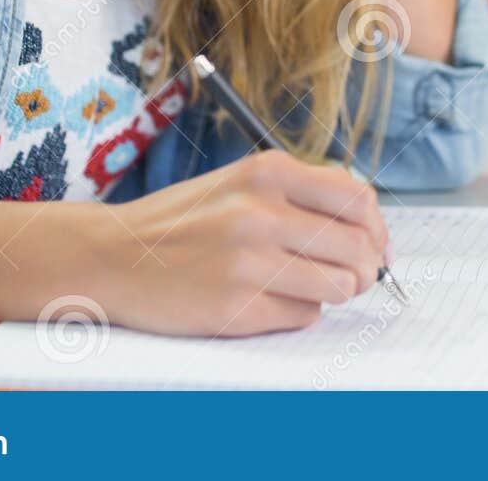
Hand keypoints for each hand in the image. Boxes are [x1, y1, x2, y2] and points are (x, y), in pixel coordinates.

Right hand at [94, 150, 388, 336]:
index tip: (376, 246)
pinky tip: (268, 301)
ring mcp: (248, 261)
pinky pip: (304, 315)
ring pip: (339, 284)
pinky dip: (297, 312)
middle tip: (352, 276)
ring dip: (334, 292)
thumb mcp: (242, 183)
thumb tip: (372, 230)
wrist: (111, 256)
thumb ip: (303, 195)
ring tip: (308, 287)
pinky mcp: (236, 306)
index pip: (359, 199)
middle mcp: (260, 211)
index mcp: (268, 172)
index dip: (377, 228)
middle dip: (365, 267)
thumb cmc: (185, 222)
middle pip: (358, 245)